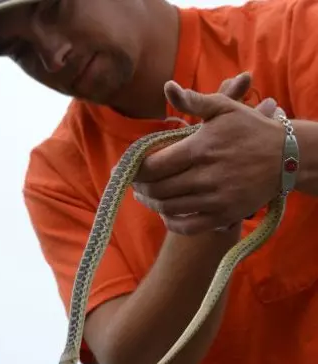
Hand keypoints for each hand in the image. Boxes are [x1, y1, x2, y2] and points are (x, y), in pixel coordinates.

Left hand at [132, 73, 283, 234]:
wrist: (288, 156)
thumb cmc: (251, 130)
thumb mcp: (224, 108)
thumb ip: (193, 101)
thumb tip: (167, 87)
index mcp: (201, 148)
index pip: (154, 166)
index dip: (134, 170)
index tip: (125, 168)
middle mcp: (206, 176)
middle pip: (158, 189)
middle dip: (139, 187)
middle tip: (133, 183)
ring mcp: (216, 199)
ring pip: (169, 208)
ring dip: (151, 203)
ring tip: (144, 196)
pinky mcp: (225, 215)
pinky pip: (189, 227)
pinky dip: (171, 222)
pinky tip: (165, 213)